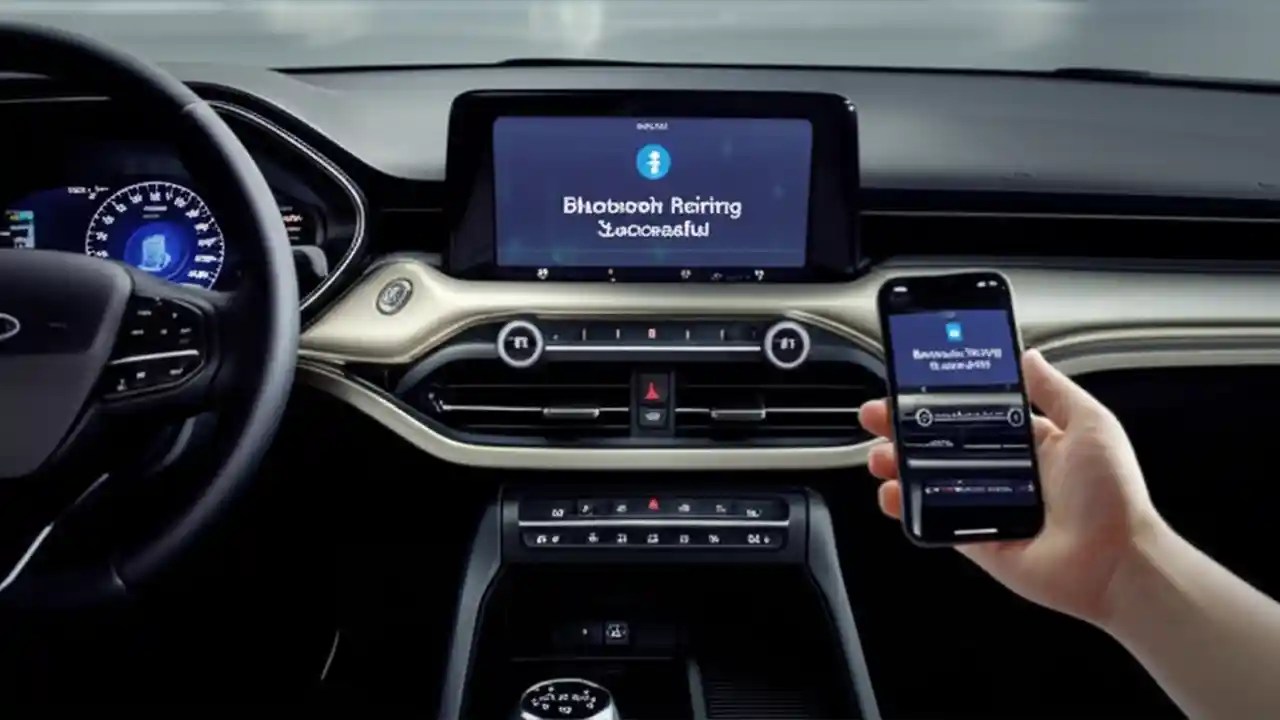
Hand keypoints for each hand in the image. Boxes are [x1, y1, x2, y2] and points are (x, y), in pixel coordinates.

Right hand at [859, 349, 1163, 625]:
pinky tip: (892, 494)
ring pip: (929, 481)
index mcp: (1030, 443)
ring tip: (881, 455)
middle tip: (879, 416)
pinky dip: (907, 509)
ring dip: (898, 465)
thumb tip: (1028, 355)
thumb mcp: (1090, 425)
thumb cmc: (1113, 496)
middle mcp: (1004, 472)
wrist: (1115, 563)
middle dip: (905, 429)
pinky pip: (933, 521)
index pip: (972, 413)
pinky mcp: (975, 539)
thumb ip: (1054, 390)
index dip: (940, 400)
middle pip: (941, 445)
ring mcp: (986, 506)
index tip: (912, 386)